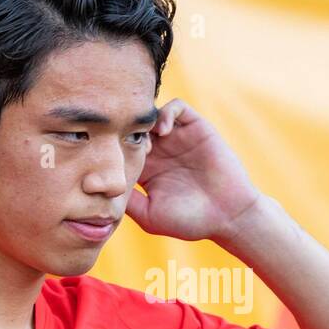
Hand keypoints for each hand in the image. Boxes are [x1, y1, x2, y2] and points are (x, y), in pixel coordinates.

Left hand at [125, 99, 262, 242]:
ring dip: (144, 123)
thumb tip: (100, 186)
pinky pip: (176, 107)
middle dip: (125, 133)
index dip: (112, 148)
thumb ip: (126, 200)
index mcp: (147, 170)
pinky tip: (162, 132)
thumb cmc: (190, 221)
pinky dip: (166, 113)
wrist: (228, 216)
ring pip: (151, 114)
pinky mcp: (197, 128)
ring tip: (146, 144)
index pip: (121, 148)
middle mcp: (161, 151)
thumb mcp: (148, 216)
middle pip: (133, 127)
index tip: (111, 161)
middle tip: (126, 148)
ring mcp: (178, 138)